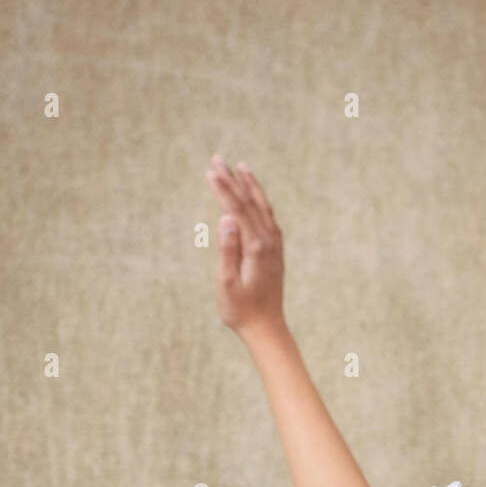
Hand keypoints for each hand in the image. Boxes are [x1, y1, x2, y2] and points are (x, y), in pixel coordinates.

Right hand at [205, 154, 285, 337]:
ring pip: (261, 207)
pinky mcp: (276, 251)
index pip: (236, 209)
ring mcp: (275, 246)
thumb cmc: (241, 310)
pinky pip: (268, 218)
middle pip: (248, 202)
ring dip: (249, 185)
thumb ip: (227, 250)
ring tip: (239, 166)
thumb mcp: (227, 283)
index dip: (222, 189)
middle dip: (231, 180)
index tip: (209, 171)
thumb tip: (226, 219)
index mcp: (255, 247)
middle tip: (217, 158)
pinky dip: (260, 202)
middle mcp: (269, 242)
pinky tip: (254, 196)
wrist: (266, 328)